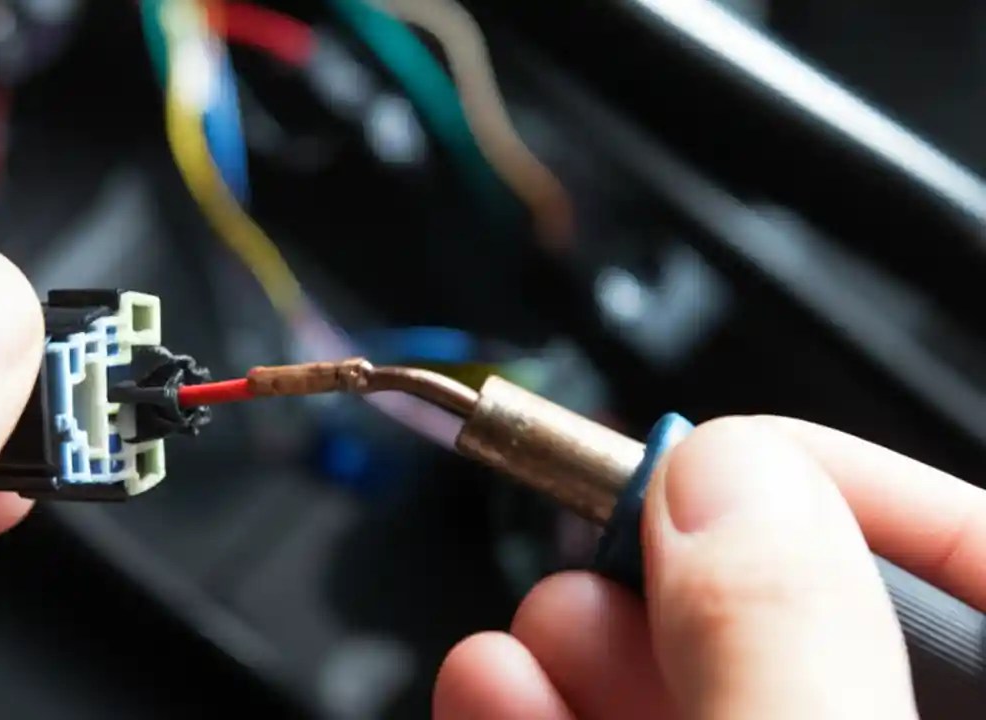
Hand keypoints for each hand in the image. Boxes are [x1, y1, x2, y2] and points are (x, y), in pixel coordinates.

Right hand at [435, 416, 985, 718]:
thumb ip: (783, 643)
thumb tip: (724, 476)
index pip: (975, 555)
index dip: (845, 485)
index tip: (715, 466)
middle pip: (814, 622)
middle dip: (679, 574)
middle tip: (596, 552)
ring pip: (704, 689)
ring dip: (592, 644)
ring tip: (524, 635)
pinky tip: (496, 692)